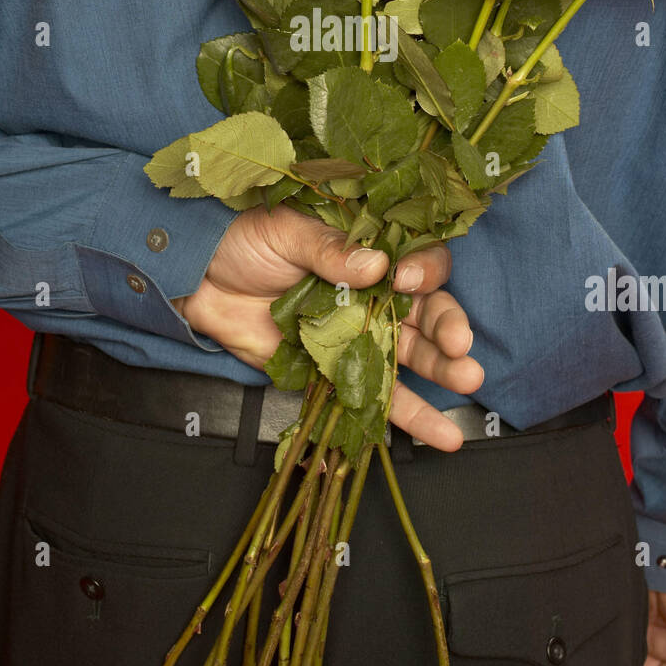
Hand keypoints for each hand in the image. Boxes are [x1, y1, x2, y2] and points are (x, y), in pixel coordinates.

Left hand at [172, 204, 483, 450]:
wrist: (197, 278)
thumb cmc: (244, 239)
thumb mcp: (286, 230)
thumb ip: (328, 250)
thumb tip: (377, 265)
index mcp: (368, 250)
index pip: (416, 259)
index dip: (424, 270)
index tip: (410, 280)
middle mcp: (374, 293)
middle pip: (426, 311)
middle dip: (447, 327)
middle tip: (459, 346)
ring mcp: (357, 335)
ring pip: (411, 355)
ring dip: (441, 372)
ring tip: (469, 381)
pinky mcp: (334, 371)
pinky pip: (377, 397)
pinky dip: (409, 417)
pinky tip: (443, 434)